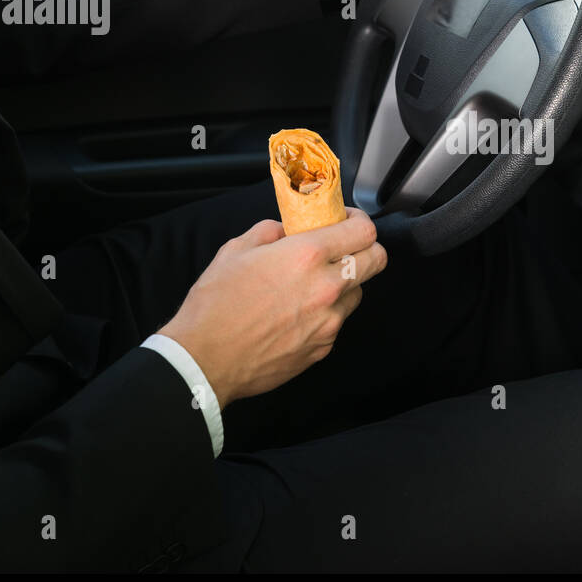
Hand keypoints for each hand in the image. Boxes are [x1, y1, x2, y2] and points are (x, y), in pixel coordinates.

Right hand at [159, 209, 387, 406]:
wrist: (205, 360)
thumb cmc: (215, 305)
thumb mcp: (236, 250)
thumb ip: (270, 232)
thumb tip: (286, 230)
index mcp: (306, 256)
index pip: (364, 232)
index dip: (360, 221)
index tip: (349, 221)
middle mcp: (326, 288)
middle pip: (377, 260)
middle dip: (366, 248)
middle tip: (345, 248)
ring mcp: (328, 322)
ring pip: (358, 293)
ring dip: (345, 283)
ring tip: (314, 284)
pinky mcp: (323, 347)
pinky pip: (337, 322)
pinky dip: (326, 313)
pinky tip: (298, 313)